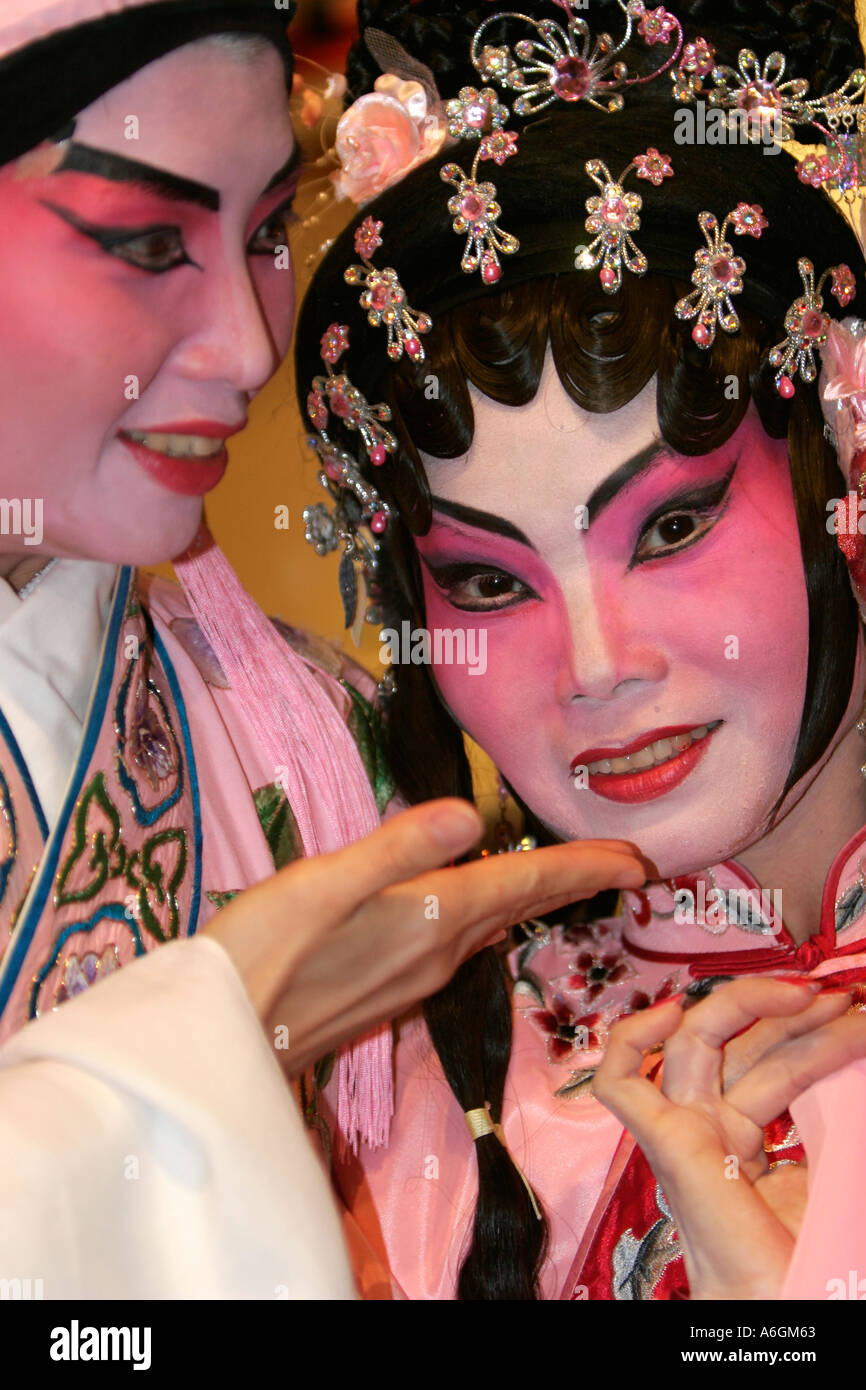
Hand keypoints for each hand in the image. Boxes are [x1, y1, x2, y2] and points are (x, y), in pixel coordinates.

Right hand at [205, 798, 645, 1072]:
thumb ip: (398, 847)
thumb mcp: (323, 883)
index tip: (640, 860)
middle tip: (630, 866)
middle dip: (577, 883)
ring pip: (495, 928)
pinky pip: (464, 945)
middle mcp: (436, 954)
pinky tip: (486, 911)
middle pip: (521, 907)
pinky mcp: (391, 990)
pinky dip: (495, 917)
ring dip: (539, 900)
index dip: (584, 867)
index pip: (525, 884)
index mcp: (429, 919)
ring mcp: (416, 978)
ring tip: (572, 879)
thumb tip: (473, 815)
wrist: (222, 1042)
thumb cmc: (260, 952)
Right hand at [593, 976, 865, 1298]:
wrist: (781, 1303)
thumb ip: (825, 1115)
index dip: (809, 1033)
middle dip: (791, 1011)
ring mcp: (681, 1131)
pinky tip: (672, 1013)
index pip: (766, 1063)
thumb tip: (848, 1065)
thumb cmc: (803, 1254)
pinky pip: (620, 1082)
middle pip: (737, 1042)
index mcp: (739, 1141)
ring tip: (816, 998)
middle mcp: (705, 1130)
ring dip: (755, 1005)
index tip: (854, 1016)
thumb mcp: (827, 1164)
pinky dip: (632, 1039)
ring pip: (696, 1041)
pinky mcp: (663, 1140)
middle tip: (845, 998)